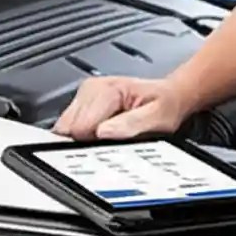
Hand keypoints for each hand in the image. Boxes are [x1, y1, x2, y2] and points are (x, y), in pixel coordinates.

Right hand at [52, 76, 192, 140]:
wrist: (170, 95)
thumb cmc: (165, 105)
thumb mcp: (158, 118)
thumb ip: (131, 125)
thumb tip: (103, 133)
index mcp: (109, 90)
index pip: (80, 127)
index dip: (93, 144)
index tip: (109, 147)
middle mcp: (93, 88)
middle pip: (68, 128)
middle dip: (85, 142)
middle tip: (112, 142)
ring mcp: (86, 93)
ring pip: (65, 127)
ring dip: (82, 138)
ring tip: (110, 134)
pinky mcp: (83, 100)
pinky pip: (69, 125)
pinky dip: (82, 135)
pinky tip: (102, 132)